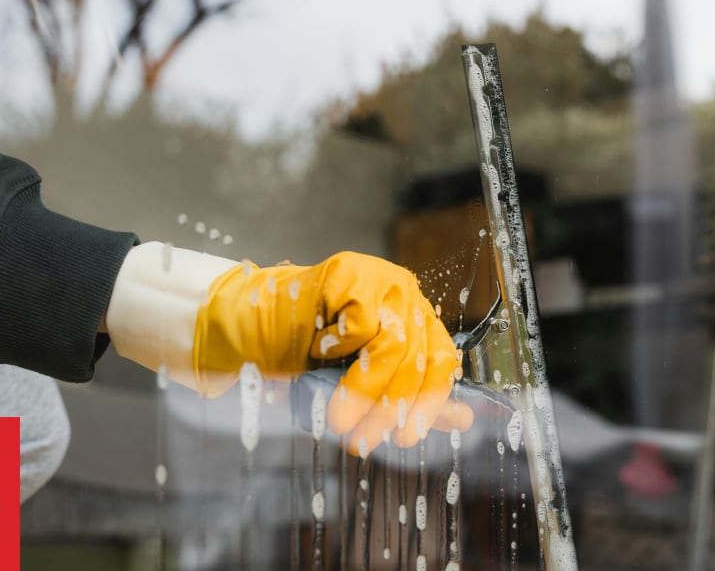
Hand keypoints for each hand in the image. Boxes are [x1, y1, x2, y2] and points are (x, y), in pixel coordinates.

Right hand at [193, 251, 472, 454]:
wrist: (252, 326)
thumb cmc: (306, 355)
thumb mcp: (361, 384)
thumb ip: (410, 397)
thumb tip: (462, 421)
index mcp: (416, 318)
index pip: (442, 359)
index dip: (429, 401)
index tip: (406, 436)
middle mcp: (405, 295)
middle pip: (418, 357)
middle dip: (390, 407)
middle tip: (363, 441)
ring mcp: (380, 278)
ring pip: (393, 346)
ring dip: (366, 392)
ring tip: (340, 419)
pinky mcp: (351, 272)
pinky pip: (360, 325)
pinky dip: (340, 350)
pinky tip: (319, 354)